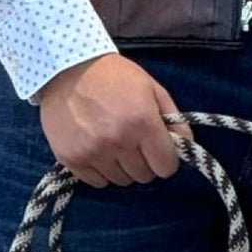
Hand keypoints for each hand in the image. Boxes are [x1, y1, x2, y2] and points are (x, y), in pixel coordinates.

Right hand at [37, 52, 190, 188]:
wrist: (66, 69)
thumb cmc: (114, 76)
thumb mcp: (152, 88)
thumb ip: (174, 119)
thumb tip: (186, 145)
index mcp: (143, 122)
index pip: (166, 167)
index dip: (166, 159)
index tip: (159, 150)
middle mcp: (119, 141)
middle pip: (144, 176)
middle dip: (145, 162)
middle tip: (135, 143)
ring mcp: (93, 152)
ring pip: (121, 181)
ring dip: (123, 167)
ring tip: (114, 143)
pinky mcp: (71, 158)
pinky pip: (97, 182)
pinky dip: (101, 171)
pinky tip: (98, 149)